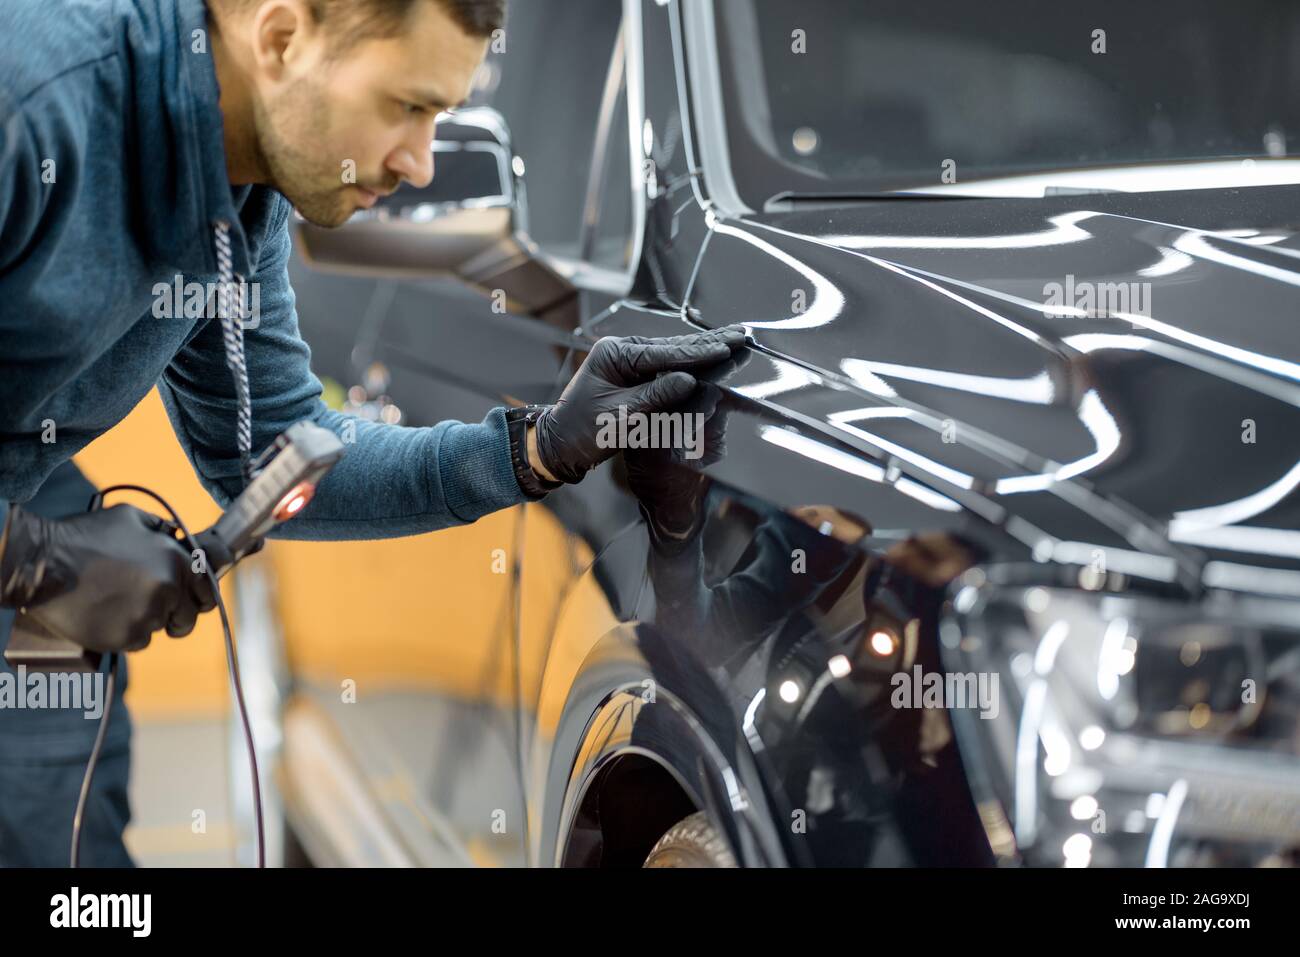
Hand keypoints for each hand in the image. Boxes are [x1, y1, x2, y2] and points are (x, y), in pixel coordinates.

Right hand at [0, 503, 217, 652]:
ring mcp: (148, 616)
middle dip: (175, 614)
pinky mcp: (126, 638)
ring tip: (118, 604)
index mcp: (176, 561)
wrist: (44, 564)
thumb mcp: (130, 517)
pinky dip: (125, 633)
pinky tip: (107, 616)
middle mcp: (168, 590)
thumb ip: (160, 529)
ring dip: (145, 620)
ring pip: (158, 627)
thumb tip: (174, 536)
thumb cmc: (84, 537)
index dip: (200, 596)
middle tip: (151, 607)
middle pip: (187, 615)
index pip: (207, 589)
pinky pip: (137, 641)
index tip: (193, 601)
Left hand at [533, 326, 746, 483]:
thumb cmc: (583, 431)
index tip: (725, 349)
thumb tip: (690, 380)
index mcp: (614, 354)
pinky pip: (666, 366)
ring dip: (703, 348)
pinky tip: (711, 352)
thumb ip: (655, 396)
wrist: (559, 446)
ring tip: (734, 337)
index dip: (696, 354)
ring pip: (672, 353)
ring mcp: (627, 361)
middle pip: (672, 347)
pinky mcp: (633, 375)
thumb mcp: (620, 416)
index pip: (663, 353)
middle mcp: (621, 351)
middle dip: (708, 343)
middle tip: (741, 335)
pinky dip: (690, 361)